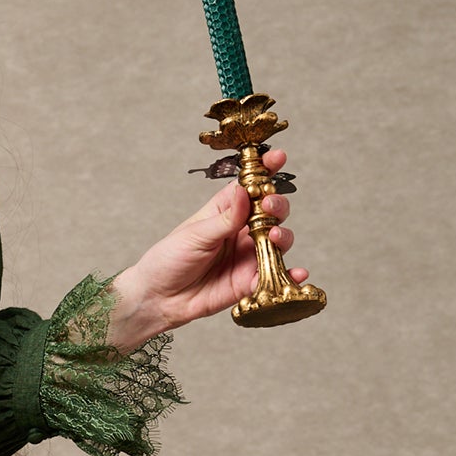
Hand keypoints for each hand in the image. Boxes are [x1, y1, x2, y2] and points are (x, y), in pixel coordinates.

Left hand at [106, 153, 303, 349]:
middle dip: (276, 205)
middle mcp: (241, 230)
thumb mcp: (195, 234)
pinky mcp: (249, 281)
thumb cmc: (169, 259)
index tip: (278, 157)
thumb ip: (225, 218)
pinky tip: (297, 272)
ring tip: (274, 236)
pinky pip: (274, 275)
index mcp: (225, 211)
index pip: (250, 185)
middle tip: (269, 206)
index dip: (265, 170)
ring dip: (283, 236)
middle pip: (271, 211)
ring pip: (278, 241)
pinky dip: (290, 274)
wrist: (158, 298)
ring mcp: (247, 255)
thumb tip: (244, 190)